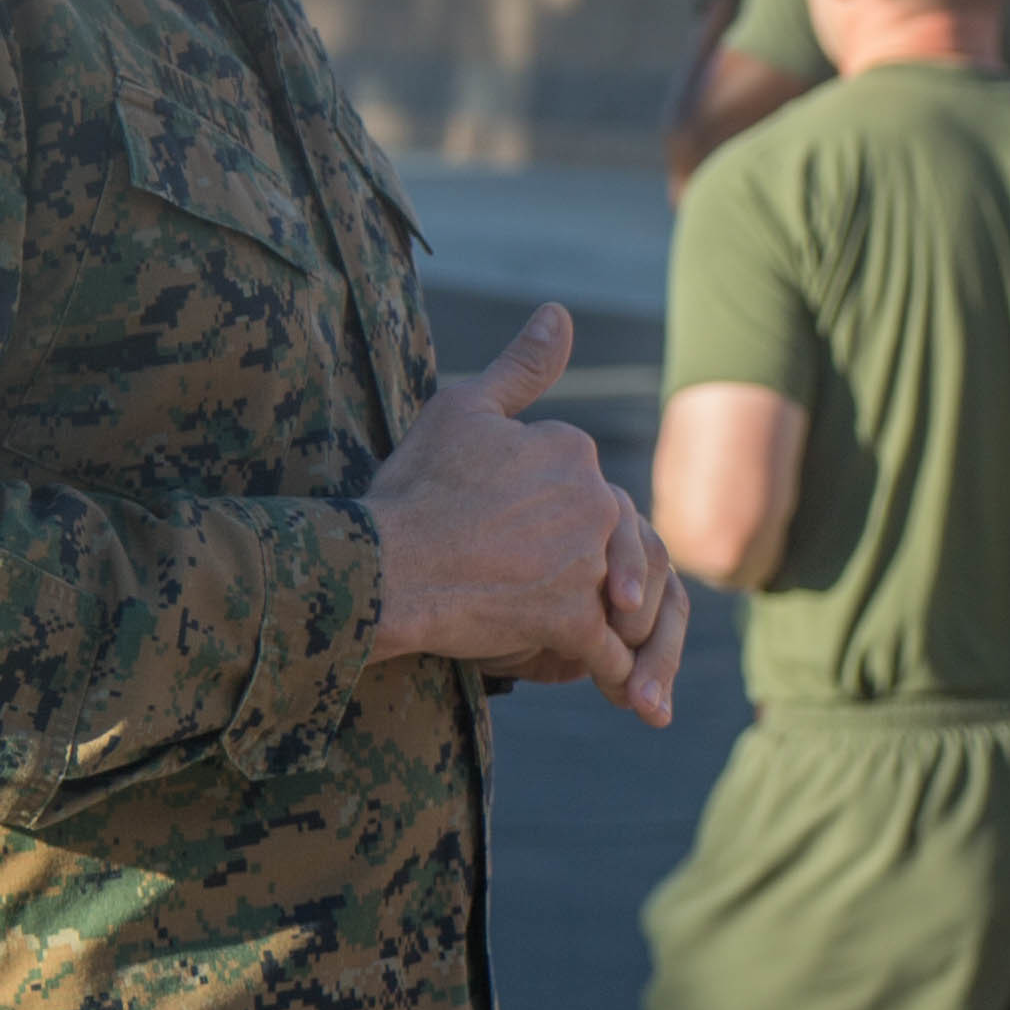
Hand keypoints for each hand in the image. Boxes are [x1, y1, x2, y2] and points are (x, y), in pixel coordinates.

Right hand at [364, 306, 685, 725]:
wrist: (382, 561)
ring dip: (628, 632)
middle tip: (582, 608)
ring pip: (622, 601)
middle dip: (608, 580)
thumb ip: (522, 367)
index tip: (532, 548)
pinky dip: (619, 677)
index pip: (589, 493)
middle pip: (617, 548)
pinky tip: (620, 695)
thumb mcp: (463, 408)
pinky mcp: (573, 620)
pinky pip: (609, 653)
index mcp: (574, 450)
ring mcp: (586, 562)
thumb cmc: (412, 487)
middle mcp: (595, 500)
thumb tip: (561, 313)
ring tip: (618, 655)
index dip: (567, 527)